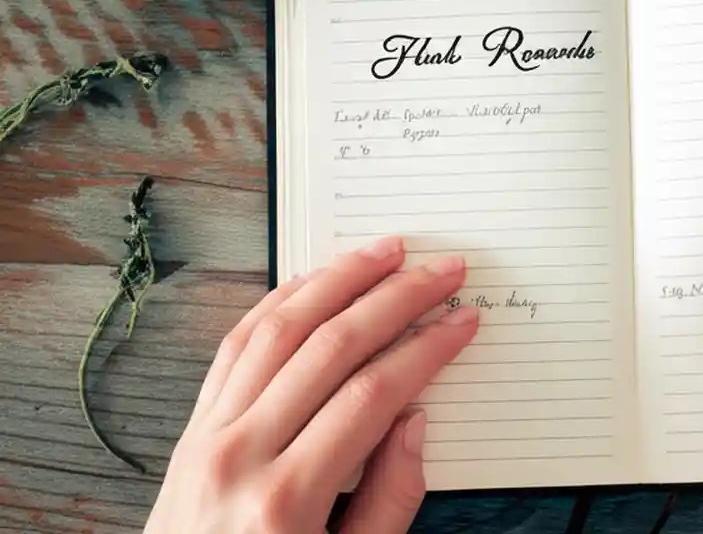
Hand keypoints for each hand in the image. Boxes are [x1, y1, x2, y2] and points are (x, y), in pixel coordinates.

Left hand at [146, 236, 478, 533]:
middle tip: (441, 271)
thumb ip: (389, 500)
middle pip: (330, 347)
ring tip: (383, 252)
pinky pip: (235, 346)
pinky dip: (277, 303)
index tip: (462, 322)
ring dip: (337, 280)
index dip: (426, 350)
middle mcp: (239, 455)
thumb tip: (415, 421)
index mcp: (286, 499)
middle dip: (396, 299)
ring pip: (278, 329)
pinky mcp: (191, 430)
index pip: (371, 395)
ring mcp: (207, 437)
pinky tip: (313, 282)